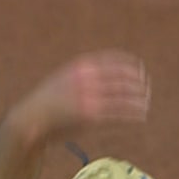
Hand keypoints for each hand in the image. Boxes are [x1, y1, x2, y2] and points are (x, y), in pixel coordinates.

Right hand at [11, 50, 149, 142]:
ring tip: (146, 105)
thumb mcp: (66, 77)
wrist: (31, 118)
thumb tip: (108, 74)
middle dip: (140, 84)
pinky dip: (134, 114)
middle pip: (125, 78)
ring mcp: (90, 97)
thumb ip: (85, 74)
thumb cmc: (49, 100)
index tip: (141, 72)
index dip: (133, 66)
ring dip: (140, 100)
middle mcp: (88, 79)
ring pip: (125, 96)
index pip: (116, 60)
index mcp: (82, 66)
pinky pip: (120, 113)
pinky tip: (141, 116)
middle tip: (147, 90)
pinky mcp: (91, 116)